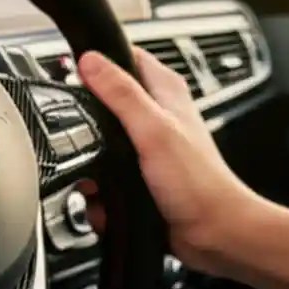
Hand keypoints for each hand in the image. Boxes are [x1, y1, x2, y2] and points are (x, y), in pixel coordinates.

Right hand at [78, 49, 269, 274]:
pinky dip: (100, 187)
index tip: (75, 73)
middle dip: (87, 121)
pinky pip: (106, 174)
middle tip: (82, 136)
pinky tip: (105, 197)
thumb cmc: (197, 184)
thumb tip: (90, 61)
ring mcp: (148, 146)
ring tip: (96, 175)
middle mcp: (157, 114)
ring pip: (100, 143)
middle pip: (105, 101)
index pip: (124, 55)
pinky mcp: (141, 174)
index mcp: (165, 91)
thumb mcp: (153, 130)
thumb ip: (121, 93)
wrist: (213, 233)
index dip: (98, 60)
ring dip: (91, 162)